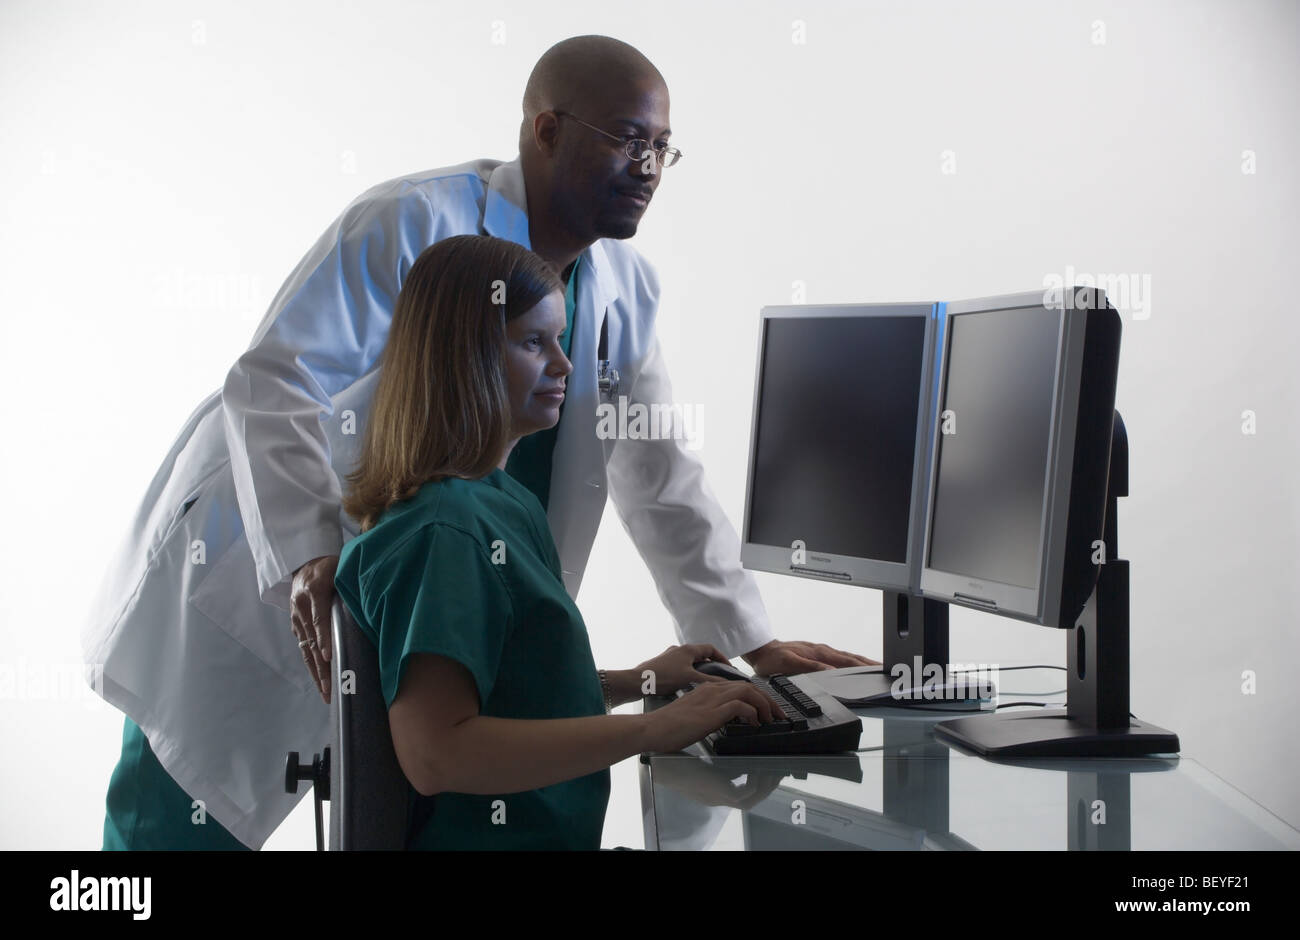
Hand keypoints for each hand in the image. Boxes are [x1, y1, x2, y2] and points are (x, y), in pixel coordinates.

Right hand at [290, 554, 338, 703]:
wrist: (302, 563)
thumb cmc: (328, 565)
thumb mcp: (339, 566)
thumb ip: (350, 579)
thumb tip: (370, 594)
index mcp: (313, 592)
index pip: (319, 619)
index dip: (324, 639)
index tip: (330, 657)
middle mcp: (301, 608)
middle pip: (312, 641)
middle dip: (321, 667)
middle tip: (330, 687)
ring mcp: (296, 619)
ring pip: (306, 650)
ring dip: (316, 672)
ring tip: (326, 692)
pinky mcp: (296, 626)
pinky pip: (304, 649)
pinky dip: (312, 666)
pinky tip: (321, 681)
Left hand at [634, 643, 729, 695]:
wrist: (636, 682)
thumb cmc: (663, 678)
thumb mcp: (690, 679)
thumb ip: (710, 681)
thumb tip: (727, 684)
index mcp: (687, 649)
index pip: (711, 649)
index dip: (722, 658)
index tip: (729, 668)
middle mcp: (678, 649)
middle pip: (700, 654)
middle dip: (711, 665)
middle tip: (719, 677)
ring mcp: (669, 657)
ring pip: (689, 662)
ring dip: (698, 670)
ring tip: (704, 684)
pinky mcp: (662, 665)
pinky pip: (680, 667)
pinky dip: (687, 674)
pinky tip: (687, 687)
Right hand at [643, 680, 785, 752]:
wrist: (653, 728)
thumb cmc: (668, 726)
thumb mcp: (693, 715)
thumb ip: (708, 713)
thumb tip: (723, 721)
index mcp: (707, 688)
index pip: (740, 686)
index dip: (757, 696)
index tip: (767, 710)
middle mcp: (711, 689)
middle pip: (749, 685)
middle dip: (768, 699)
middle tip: (778, 714)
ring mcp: (712, 699)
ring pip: (749, 691)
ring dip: (765, 705)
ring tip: (771, 719)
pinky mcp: (712, 712)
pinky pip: (741, 705)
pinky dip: (753, 713)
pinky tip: (755, 724)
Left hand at [742, 639, 878, 676]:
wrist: (760, 650)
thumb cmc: (772, 659)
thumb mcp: (788, 664)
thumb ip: (809, 667)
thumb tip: (831, 671)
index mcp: (819, 654)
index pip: (847, 661)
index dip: (864, 667)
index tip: (879, 670)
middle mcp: (823, 651)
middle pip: (852, 658)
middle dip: (871, 663)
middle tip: (888, 669)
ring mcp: (821, 652)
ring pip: (848, 657)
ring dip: (864, 662)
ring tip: (879, 667)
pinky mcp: (818, 654)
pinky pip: (840, 658)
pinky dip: (853, 661)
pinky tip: (857, 665)